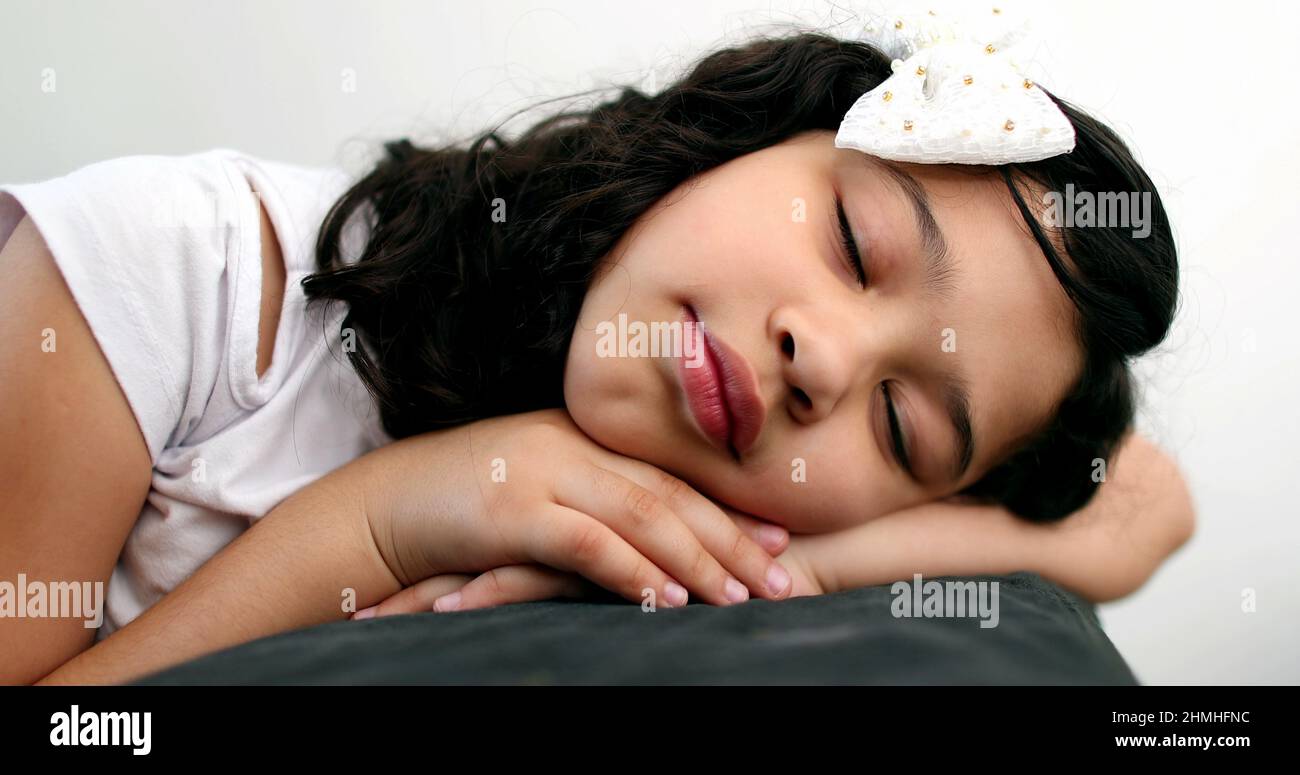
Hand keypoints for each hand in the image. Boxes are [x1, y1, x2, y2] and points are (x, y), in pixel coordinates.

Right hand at [355, 409, 794, 608]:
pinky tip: (667, 598)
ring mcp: (544, 474)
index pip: (670, 475)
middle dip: (732, 537)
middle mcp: (573, 447)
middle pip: (670, 494)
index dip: (728, 507)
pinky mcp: (513, 512)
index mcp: (583, 438)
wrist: (383, 503)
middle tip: (781, 575)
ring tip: (742, 596)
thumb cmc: (459, 500)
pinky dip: (632, 571)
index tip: (778, 536)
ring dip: (698, 558)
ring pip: (641, 515)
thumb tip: (640, 537)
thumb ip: (586, 498)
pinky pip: (586, 543)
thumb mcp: (531, 487)